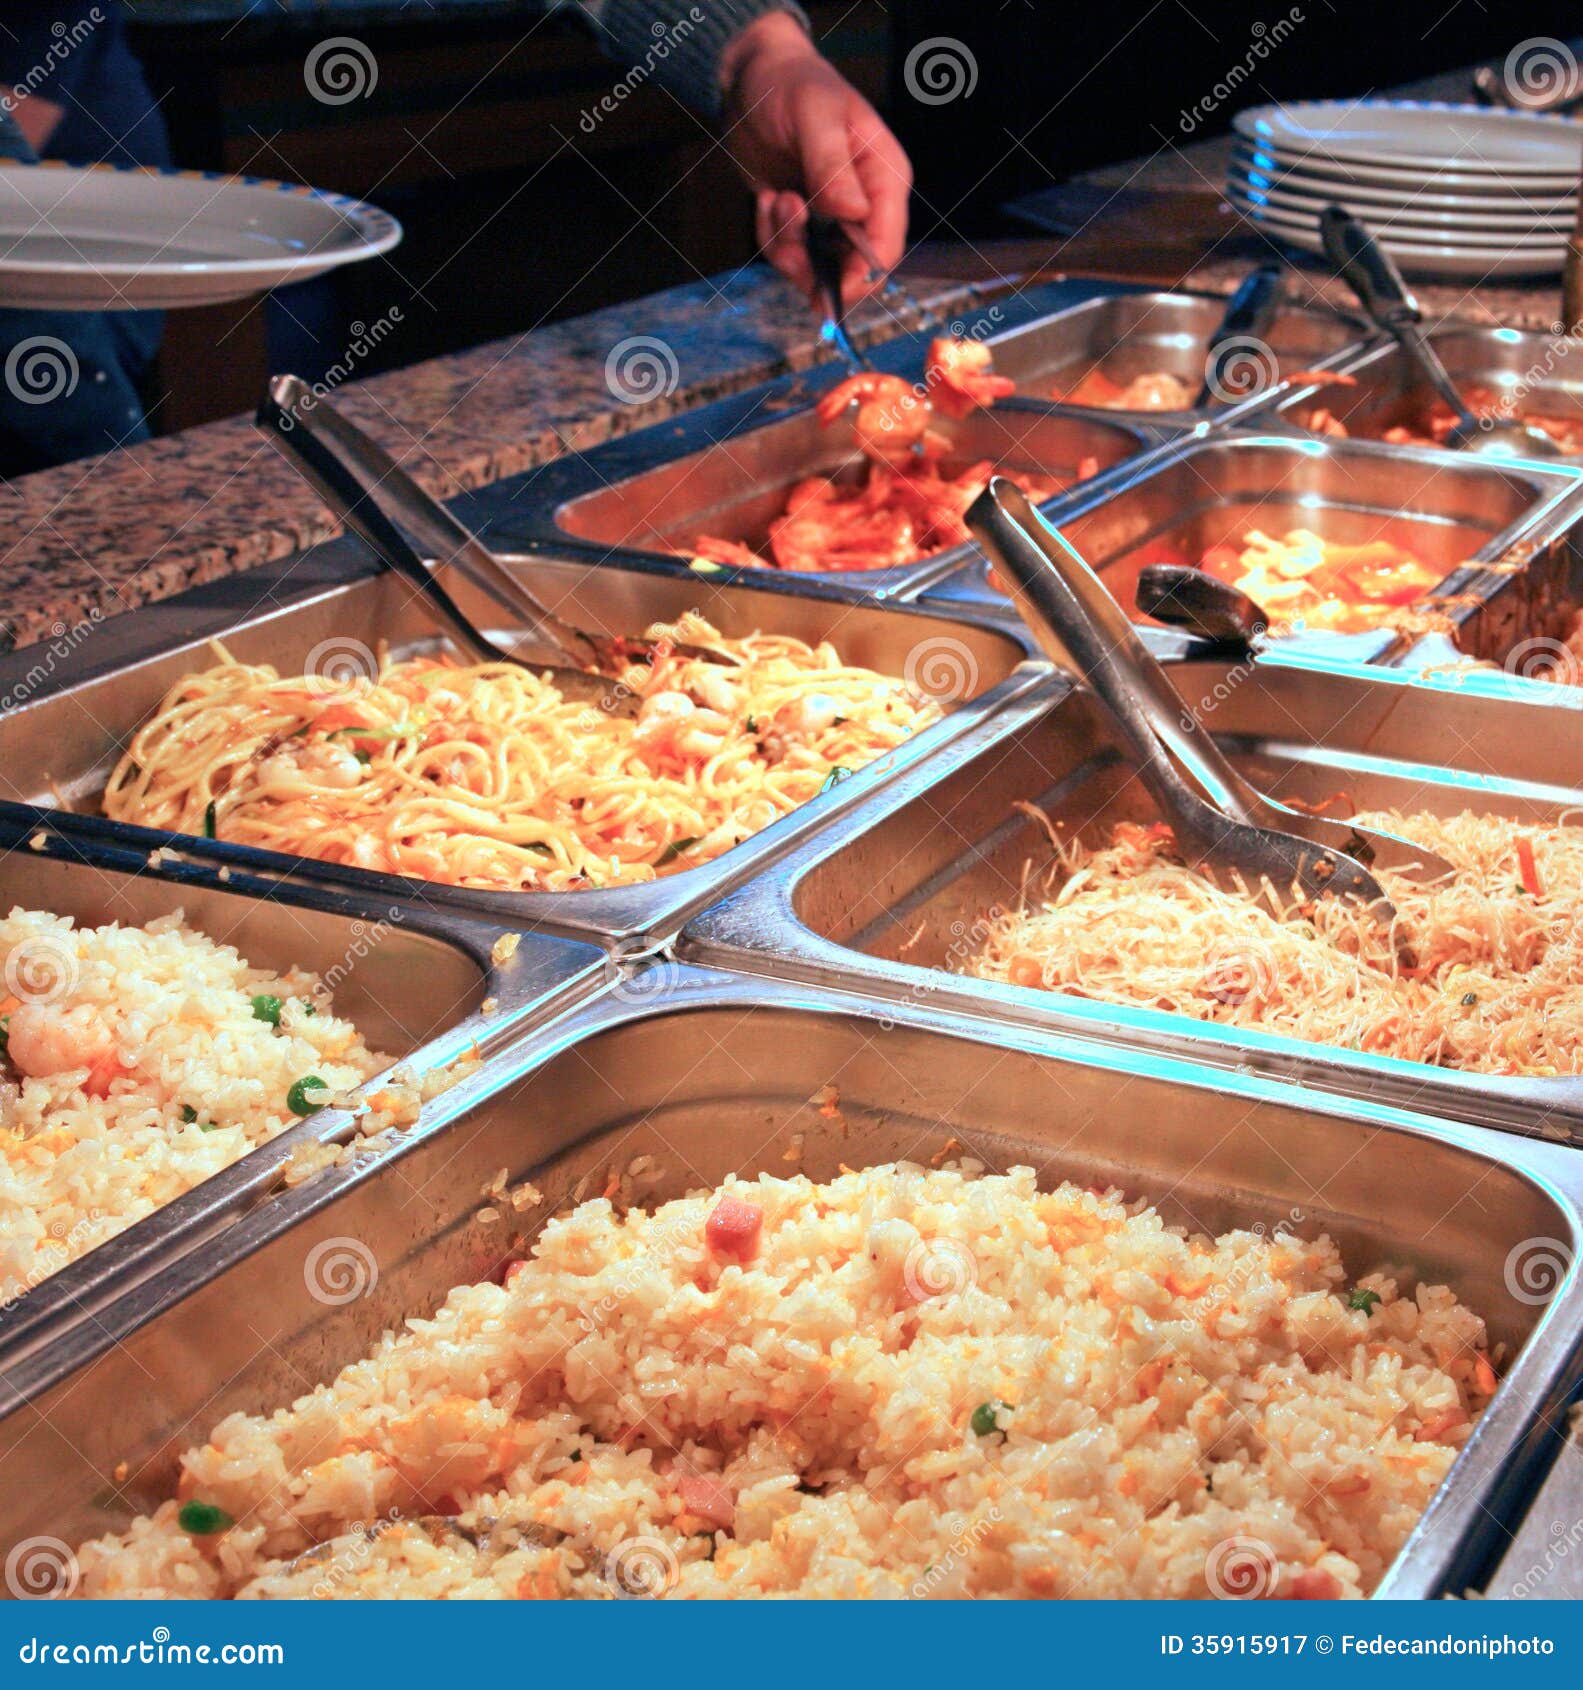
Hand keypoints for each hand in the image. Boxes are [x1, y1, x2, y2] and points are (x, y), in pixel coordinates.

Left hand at [719, 12, 911, 305]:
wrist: (751, 81)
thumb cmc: (791, 85)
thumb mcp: (814, 115)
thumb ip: (832, 165)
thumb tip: (852, 212)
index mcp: (884, 177)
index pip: (887, 245)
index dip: (863, 276)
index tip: (830, 292)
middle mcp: (865, 204)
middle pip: (854, 269)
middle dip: (814, 264)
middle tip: (784, 228)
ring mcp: (833, 219)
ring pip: (816, 269)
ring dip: (786, 244)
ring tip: (773, 198)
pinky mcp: (803, 225)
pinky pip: (788, 255)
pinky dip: (770, 235)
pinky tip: (765, 199)